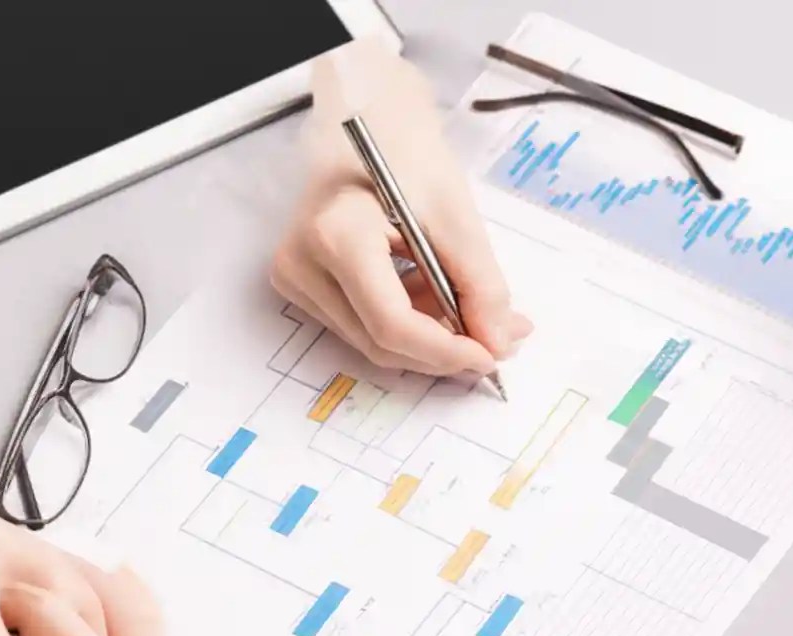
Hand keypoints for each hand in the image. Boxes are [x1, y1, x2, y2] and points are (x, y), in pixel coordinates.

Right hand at [272, 38, 532, 375]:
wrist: (369, 122)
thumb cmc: (408, 154)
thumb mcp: (457, 215)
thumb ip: (480, 285)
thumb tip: (498, 344)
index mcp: (337, 235)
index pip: (391, 323)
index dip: (445, 350)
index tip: (490, 355)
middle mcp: (301, 262)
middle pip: (379, 341)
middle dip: (442, 350)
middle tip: (497, 341)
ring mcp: (294, 275)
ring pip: (370, 341)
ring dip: (426, 338)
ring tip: (467, 309)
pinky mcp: (299, 281)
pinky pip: (359, 324)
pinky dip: (405, 322)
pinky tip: (432, 296)